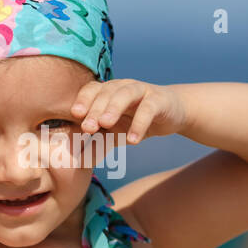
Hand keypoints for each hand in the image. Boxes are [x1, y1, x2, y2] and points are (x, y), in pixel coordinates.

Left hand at [69, 79, 187, 143]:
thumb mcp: (117, 133)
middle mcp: (123, 86)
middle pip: (106, 92)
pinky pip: (148, 109)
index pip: (93, 89)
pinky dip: (139, 124)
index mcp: (109, 91)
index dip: (83, 100)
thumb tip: (78, 161)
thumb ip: (99, 143)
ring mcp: (142, 90)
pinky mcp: (159, 100)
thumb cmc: (136, 121)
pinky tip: (132, 141)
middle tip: (87, 127)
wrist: (172, 114)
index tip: (75, 115)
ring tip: (105, 124)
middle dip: (95, 109)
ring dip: (113, 108)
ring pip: (125, 94)